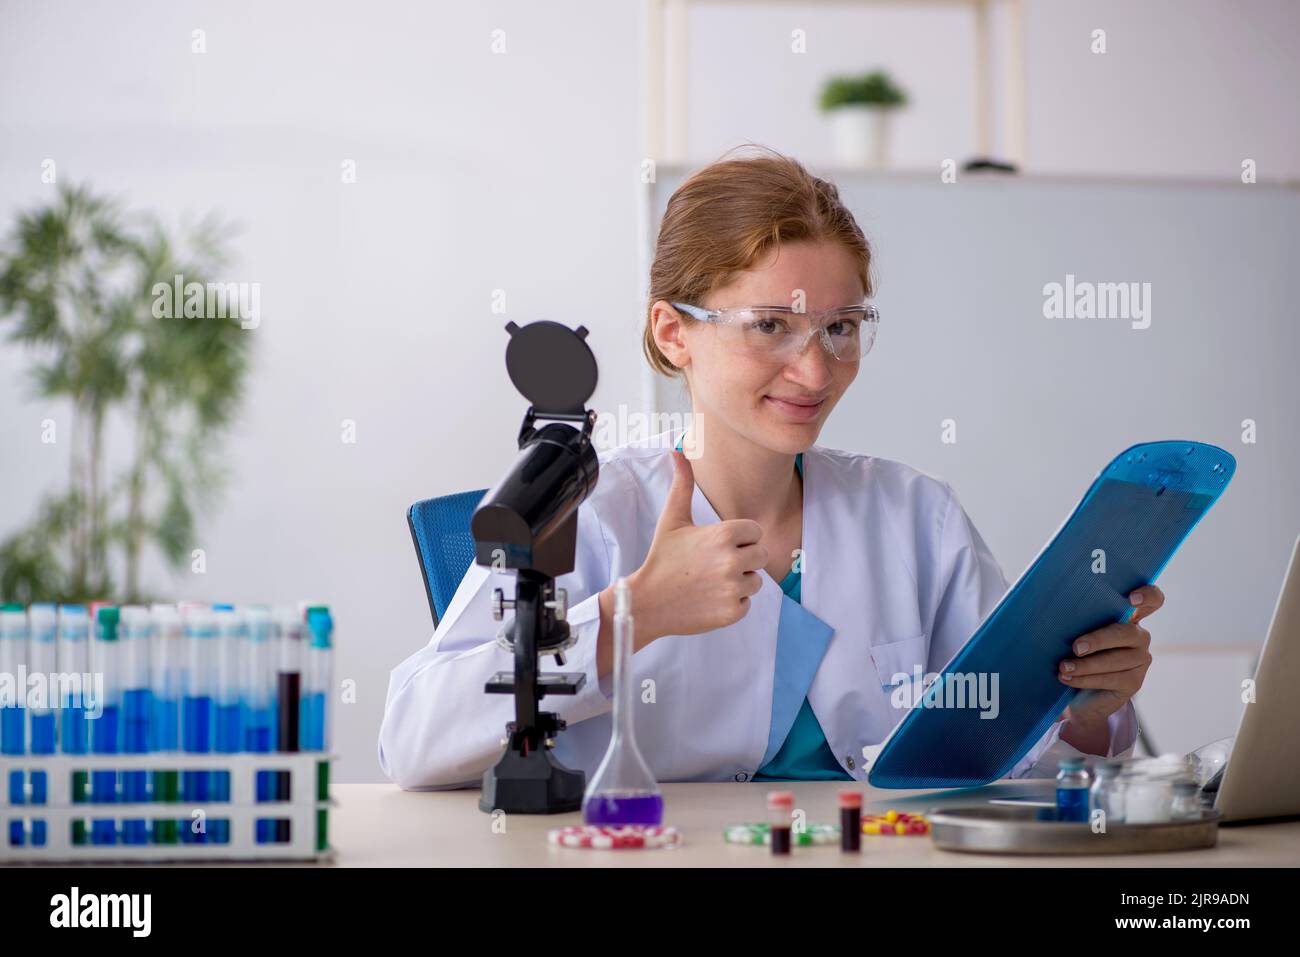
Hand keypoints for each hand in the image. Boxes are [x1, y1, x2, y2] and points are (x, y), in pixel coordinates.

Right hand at [622, 449, 767, 642]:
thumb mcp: (672, 519)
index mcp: (723, 534)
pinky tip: (710, 599)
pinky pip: (747, 604)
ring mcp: (733, 588)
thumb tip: (679, 451)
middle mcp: (732, 560)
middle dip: (744, 559)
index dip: (740, 538)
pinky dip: (732, 604)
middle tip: (716, 565)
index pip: (755, 532)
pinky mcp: (732, 612)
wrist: (647, 602)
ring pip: (756, 581)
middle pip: (761, 555)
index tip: (718, 545)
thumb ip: (683, 485)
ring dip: (740, 582)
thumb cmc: (661, 558)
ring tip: (711, 582)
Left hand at [1057, 585, 1162, 745]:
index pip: (1152, 600)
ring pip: (1117, 659)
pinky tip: (1067, 678)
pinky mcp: (1134, 682)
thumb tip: (1052, 607)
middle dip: (1099, 639)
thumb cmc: (1074, 652)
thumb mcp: (1076, 632)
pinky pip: (1111, 679)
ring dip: (1087, 665)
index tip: (1131, 599)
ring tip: (1063, 667)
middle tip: (1075, 647)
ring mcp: (1140, 660)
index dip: (1148, 595)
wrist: (1079, 693)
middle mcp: (1139, 636)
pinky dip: (1086, 679)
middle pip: (1128, 633)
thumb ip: (1078, 619)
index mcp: (1128, 616)